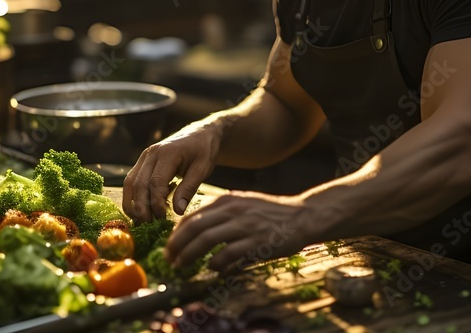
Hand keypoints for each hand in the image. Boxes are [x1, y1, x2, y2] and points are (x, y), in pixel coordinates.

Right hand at [122, 122, 219, 221]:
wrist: (199, 134)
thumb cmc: (203, 151)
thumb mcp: (202, 168)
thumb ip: (189, 188)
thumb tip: (177, 211)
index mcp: (167, 153)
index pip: (155, 181)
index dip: (156, 202)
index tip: (164, 218)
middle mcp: (151, 154)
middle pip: (139, 184)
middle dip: (141, 207)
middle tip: (149, 225)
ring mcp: (144, 157)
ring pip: (130, 183)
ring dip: (132, 204)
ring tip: (140, 222)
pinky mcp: (142, 163)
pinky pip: (131, 181)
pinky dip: (132, 197)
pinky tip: (139, 211)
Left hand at [163, 191, 309, 271]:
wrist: (302, 216)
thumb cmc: (269, 214)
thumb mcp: (242, 205)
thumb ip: (221, 214)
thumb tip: (195, 230)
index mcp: (226, 202)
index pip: (192, 216)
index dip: (176, 233)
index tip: (170, 246)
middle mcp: (232, 211)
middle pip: (194, 227)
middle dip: (176, 245)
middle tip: (169, 258)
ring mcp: (244, 225)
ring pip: (206, 239)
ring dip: (189, 254)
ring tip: (181, 265)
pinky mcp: (256, 241)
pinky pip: (228, 253)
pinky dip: (216, 262)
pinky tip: (211, 268)